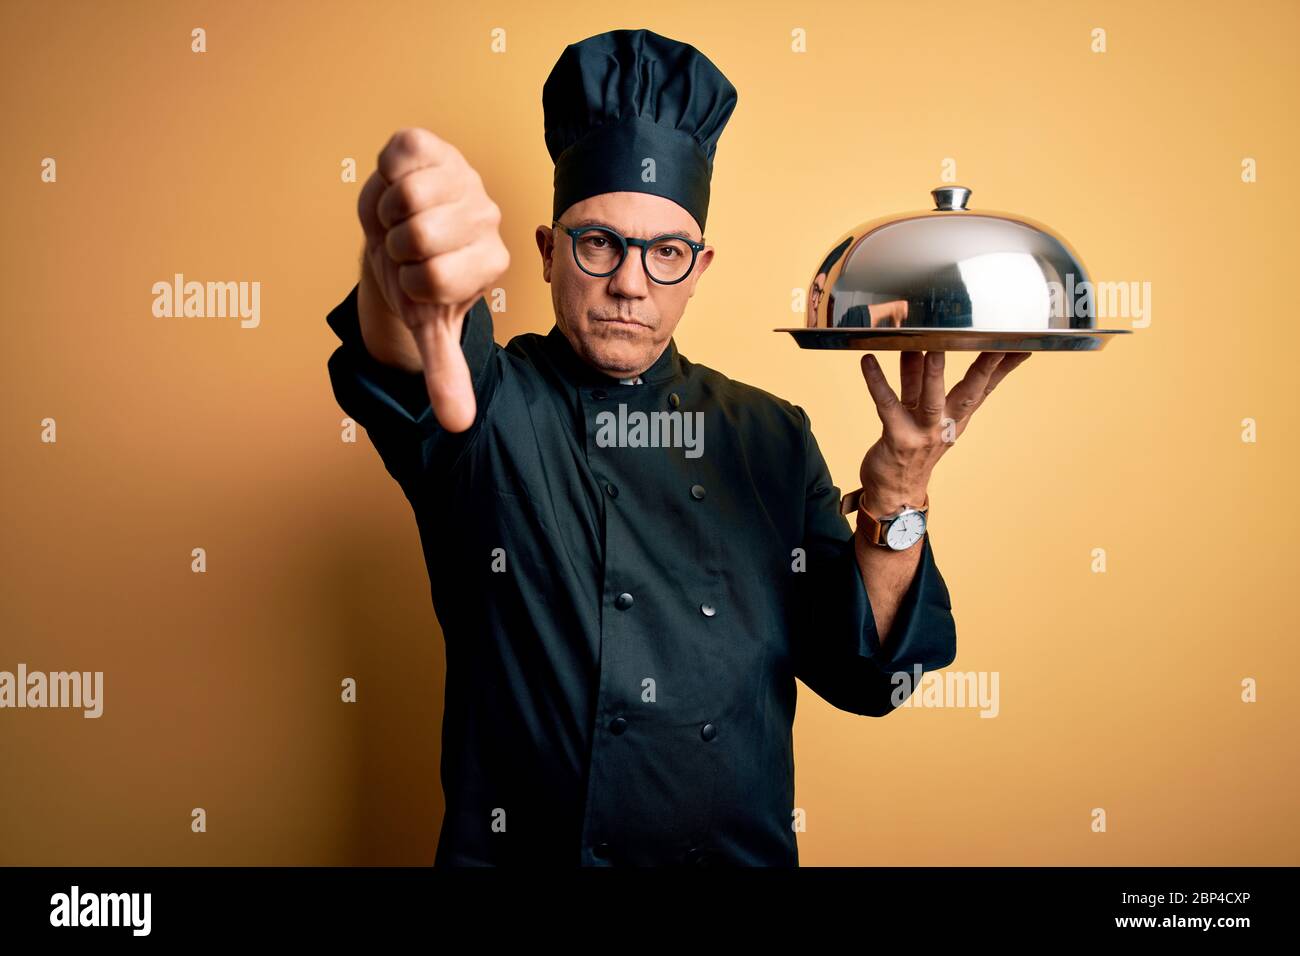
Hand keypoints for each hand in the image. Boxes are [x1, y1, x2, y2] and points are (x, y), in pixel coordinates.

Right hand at [357, 128, 509, 432]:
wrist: (396, 228)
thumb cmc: (416, 276)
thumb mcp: (429, 325)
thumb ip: (445, 371)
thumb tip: (458, 426)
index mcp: (491, 262)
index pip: (434, 279)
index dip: (408, 283)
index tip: (416, 279)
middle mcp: (487, 217)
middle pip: (420, 236)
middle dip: (395, 248)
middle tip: (404, 248)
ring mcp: (463, 176)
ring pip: (409, 197)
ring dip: (386, 214)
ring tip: (399, 220)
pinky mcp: (434, 145)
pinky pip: (397, 159)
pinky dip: (382, 177)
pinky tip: (398, 186)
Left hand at [856, 350, 1031, 513]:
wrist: (894, 493)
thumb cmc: (909, 449)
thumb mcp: (920, 411)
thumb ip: (918, 378)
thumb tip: (918, 345)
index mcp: (956, 417)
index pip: (985, 388)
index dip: (1003, 367)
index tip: (1019, 343)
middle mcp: (945, 424)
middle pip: (968, 392)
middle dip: (983, 367)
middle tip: (991, 341)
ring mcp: (923, 433)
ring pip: (931, 399)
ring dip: (933, 372)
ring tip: (933, 347)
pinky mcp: (898, 438)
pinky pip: (887, 405)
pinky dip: (876, 382)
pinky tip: (868, 361)